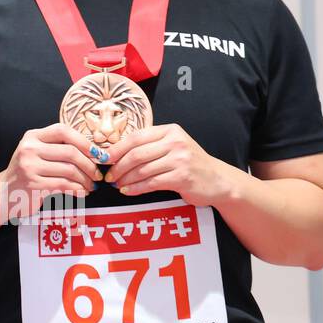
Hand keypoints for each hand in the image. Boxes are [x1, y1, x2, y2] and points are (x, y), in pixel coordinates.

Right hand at [1, 123, 102, 217]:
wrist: (3, 193)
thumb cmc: (26, 173)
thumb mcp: (35, 153)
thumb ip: (56, 147)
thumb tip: (92, 152)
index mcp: (32, 137)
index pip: (62, 130)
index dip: (84, 141)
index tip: (97, 153)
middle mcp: (29, 149)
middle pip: (70, 152)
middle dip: (90, 165)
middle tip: (98, 174)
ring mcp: (30, 167)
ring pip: (69, 170)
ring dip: (86, 180)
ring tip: (91, 185)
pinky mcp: (33, 185)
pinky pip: (64, 185)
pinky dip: (78, 190)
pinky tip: (82, 192)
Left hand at [104, 123, 234, 205]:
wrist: (218, 180)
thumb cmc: (189, 163)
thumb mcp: (172, 146)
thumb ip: (150, 145)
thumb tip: (114, 152)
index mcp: (169, 131)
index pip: (136, 137)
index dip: (116, 148)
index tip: (103, 158)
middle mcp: (175, 142)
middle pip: (136, 154)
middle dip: (118, 166)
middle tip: (108, 176)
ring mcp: (180, 160)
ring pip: (142, 169)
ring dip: (125, 179)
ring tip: (116, 184)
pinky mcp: (182, 177)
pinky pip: (152, 183)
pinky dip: (136, 188)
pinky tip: (128, 191)